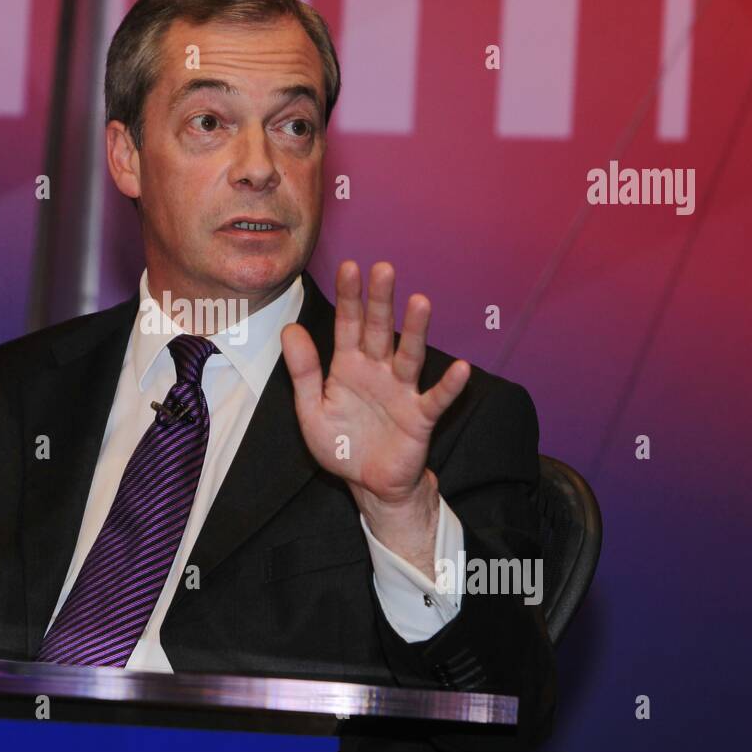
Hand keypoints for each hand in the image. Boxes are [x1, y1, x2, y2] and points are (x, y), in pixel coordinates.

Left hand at [281, 261, 469, 568]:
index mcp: (348, 366)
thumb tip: (290, 330)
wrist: (367, 484)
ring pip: (409, 355)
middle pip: (380, 330)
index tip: (349, 266)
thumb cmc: (341, 444)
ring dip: (416, 330)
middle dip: (381, 300)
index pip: (348, 324)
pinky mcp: (420, 418)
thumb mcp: (311, 411)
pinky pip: (435, 399)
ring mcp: (401, 392)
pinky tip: (461, 368)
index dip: (349, 297)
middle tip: (383, 268)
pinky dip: (449, 385)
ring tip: (420, 301)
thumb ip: (303, 372)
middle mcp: (377, 371)